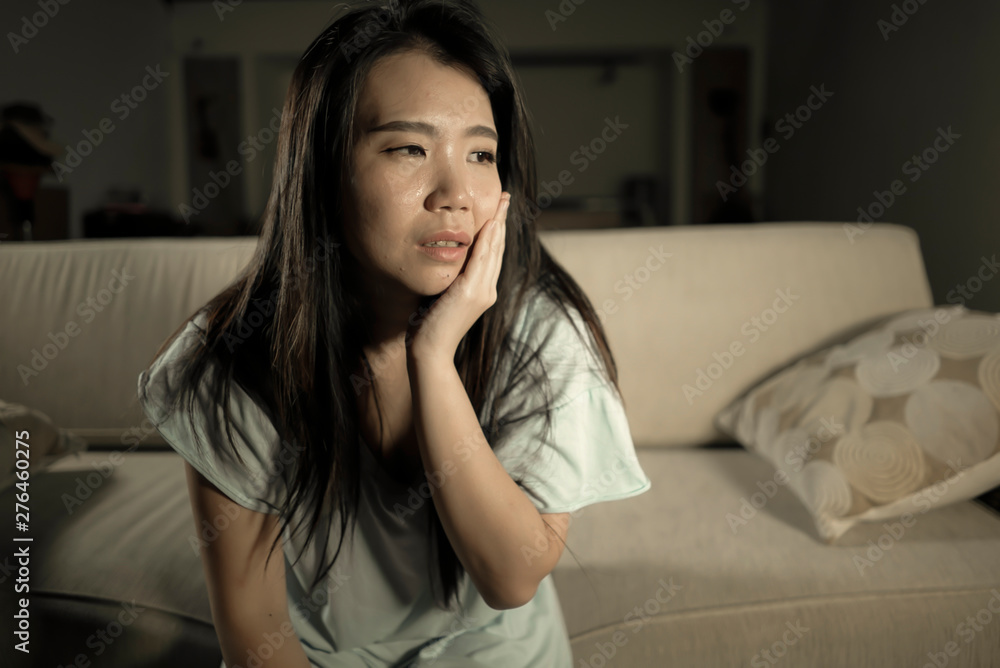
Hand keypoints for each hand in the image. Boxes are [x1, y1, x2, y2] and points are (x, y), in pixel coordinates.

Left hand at [407, 191, 509, 363]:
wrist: (430, 350)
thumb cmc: (430, 328)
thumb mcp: (442, 298)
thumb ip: (450, 281)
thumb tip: (445, 265)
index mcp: (482, 291)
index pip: (492, 255)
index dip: (496, 231)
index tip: (498, 210)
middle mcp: (487, 290)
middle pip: (497, 249)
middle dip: (501, 220)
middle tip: (505, 197)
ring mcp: (482, 291)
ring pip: (493, 250)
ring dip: (497, 224)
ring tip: (501, 203)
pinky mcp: (471, 292)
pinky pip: (481, 259)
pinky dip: (487, 240)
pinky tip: (489, 224)